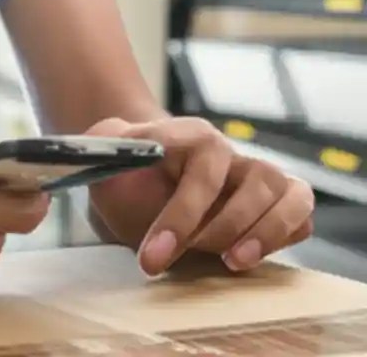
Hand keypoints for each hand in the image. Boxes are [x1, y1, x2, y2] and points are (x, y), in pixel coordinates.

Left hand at [87, 116, 314, 275]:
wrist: (137, 177)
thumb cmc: (123, 170)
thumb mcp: (100, 156)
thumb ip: (98, 147)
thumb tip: (98, 150)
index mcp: (189, 135)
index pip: (202, 167)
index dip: (181, 213)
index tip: (151, 254)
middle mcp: (229, 153)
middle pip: (253, 182)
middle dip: (216, 230)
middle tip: (175, 263)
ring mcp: (255, 176)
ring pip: (288, 193)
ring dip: (265, 232)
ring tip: (230, 263)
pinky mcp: (273, 203)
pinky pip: (301, 215)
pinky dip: (285, 235)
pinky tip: (248, 257)